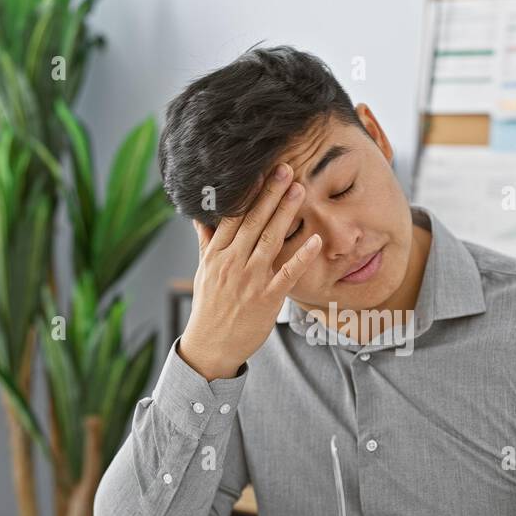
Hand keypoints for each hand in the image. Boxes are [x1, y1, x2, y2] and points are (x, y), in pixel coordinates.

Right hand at [177, 162, 322, 380]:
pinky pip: (288, 273)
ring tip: (300, 190)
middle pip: (253, 222)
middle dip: (270, 194)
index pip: (232, 217)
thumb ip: (206, 242)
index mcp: (216, 254)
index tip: (259, 171)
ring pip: (270, 240)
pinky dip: (302, 256)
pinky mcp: (268, 299)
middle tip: (286, 169)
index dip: (247, 193)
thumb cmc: (210, 307)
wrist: (212, 346)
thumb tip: (200, 217)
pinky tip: (316, 239)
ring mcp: (250, 281)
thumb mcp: (203, 272)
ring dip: (286, 214)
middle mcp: (232, 263)